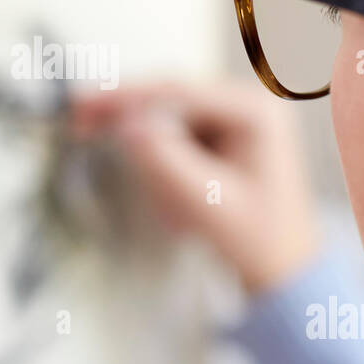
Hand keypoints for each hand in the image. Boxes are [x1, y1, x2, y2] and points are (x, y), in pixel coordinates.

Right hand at [71, 79, 321, 293]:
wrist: (284, 272)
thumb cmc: (258, 241)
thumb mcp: (207, 204)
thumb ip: (165, 161)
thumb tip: (126, 125)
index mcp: (254, 111)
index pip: (177, 92)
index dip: (125, 95)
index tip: (84, 102)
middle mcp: (245, 105)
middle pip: (168, 101)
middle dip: (130, 123)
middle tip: (79, 122)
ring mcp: (233, 122)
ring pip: (166, 126)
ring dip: (156, 169)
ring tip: (181, 217)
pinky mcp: (219, 141)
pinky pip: (173, 145)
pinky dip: (164, 178)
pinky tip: (184, 215)